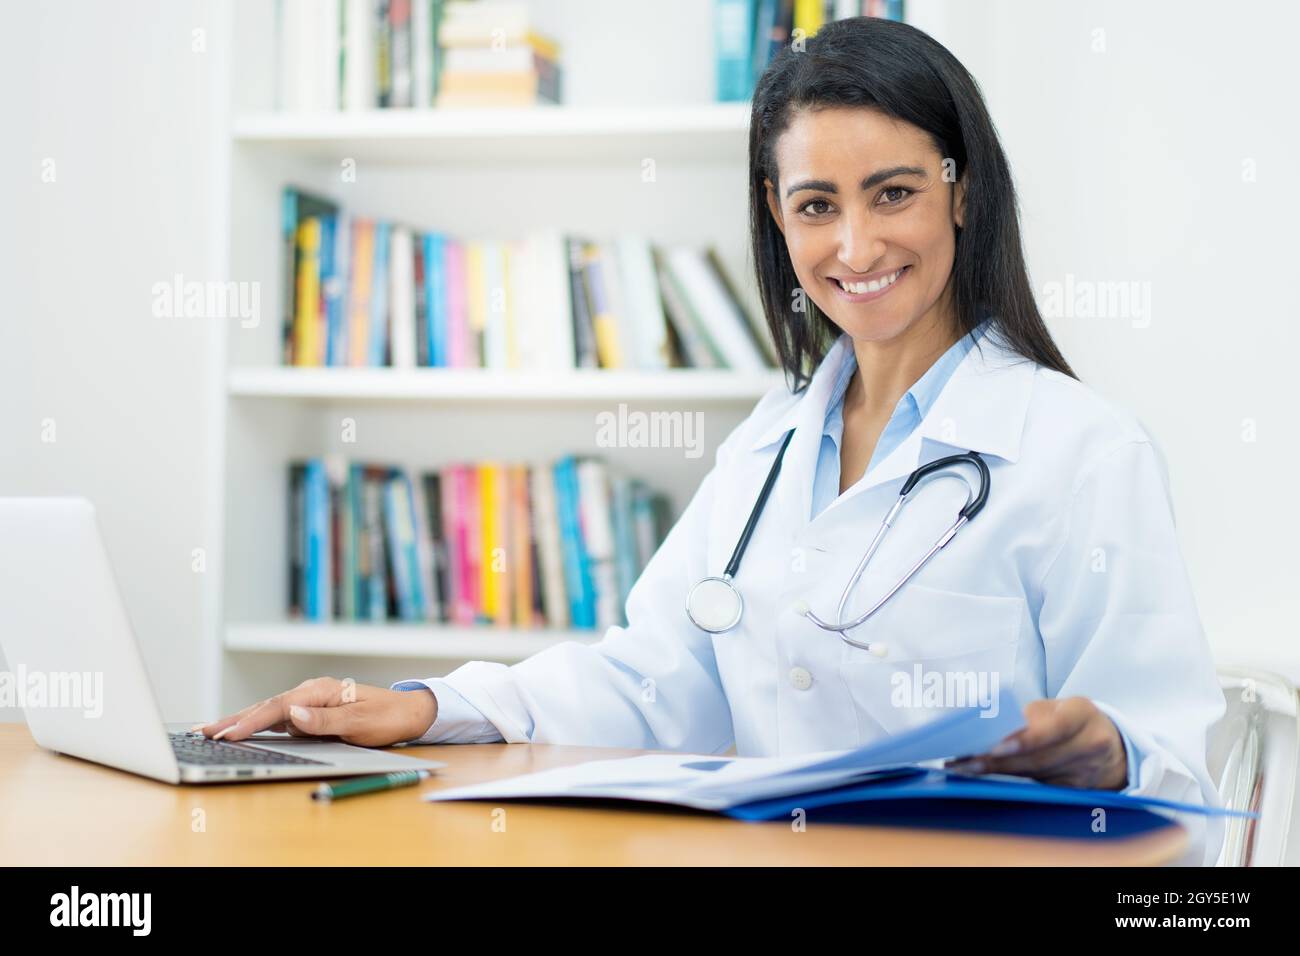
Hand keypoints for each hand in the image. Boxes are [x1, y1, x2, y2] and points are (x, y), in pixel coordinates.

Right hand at [196, 677, 438, 747]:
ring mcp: (308, 702)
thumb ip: (326, 720)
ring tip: (210, 732)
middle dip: (234, 720)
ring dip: (240, 722)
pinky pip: (277, 720)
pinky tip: (239, 732)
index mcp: (320, 690)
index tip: (230, 734)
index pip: (279, 707)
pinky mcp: (309, 714)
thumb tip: (294, 716)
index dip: (252, 721)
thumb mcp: (360, 722)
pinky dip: (256, 725)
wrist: (407, 713)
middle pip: (266, 707)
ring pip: (268, 713)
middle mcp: (310, 692)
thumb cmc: (387, 717)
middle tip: (204, 732)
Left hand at [944, 696, 1127, 789]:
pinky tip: (985, 777)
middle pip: (1039, 757)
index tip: (996, 746)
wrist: (1112, 746)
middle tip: (965, 761)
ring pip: (1035, 774)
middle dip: (998, 760)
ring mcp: (1085, 771)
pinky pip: (1039, 785)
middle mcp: (1089, 744)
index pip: (1055, 728)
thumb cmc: (1073, 719)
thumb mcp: (1058, 707)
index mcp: (1083, 714)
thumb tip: (992, 728)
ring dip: (997, 772)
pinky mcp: (1076, 790)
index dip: (1026, 739)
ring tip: (964, 767)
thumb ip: (1030, 716)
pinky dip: (1010, 780)